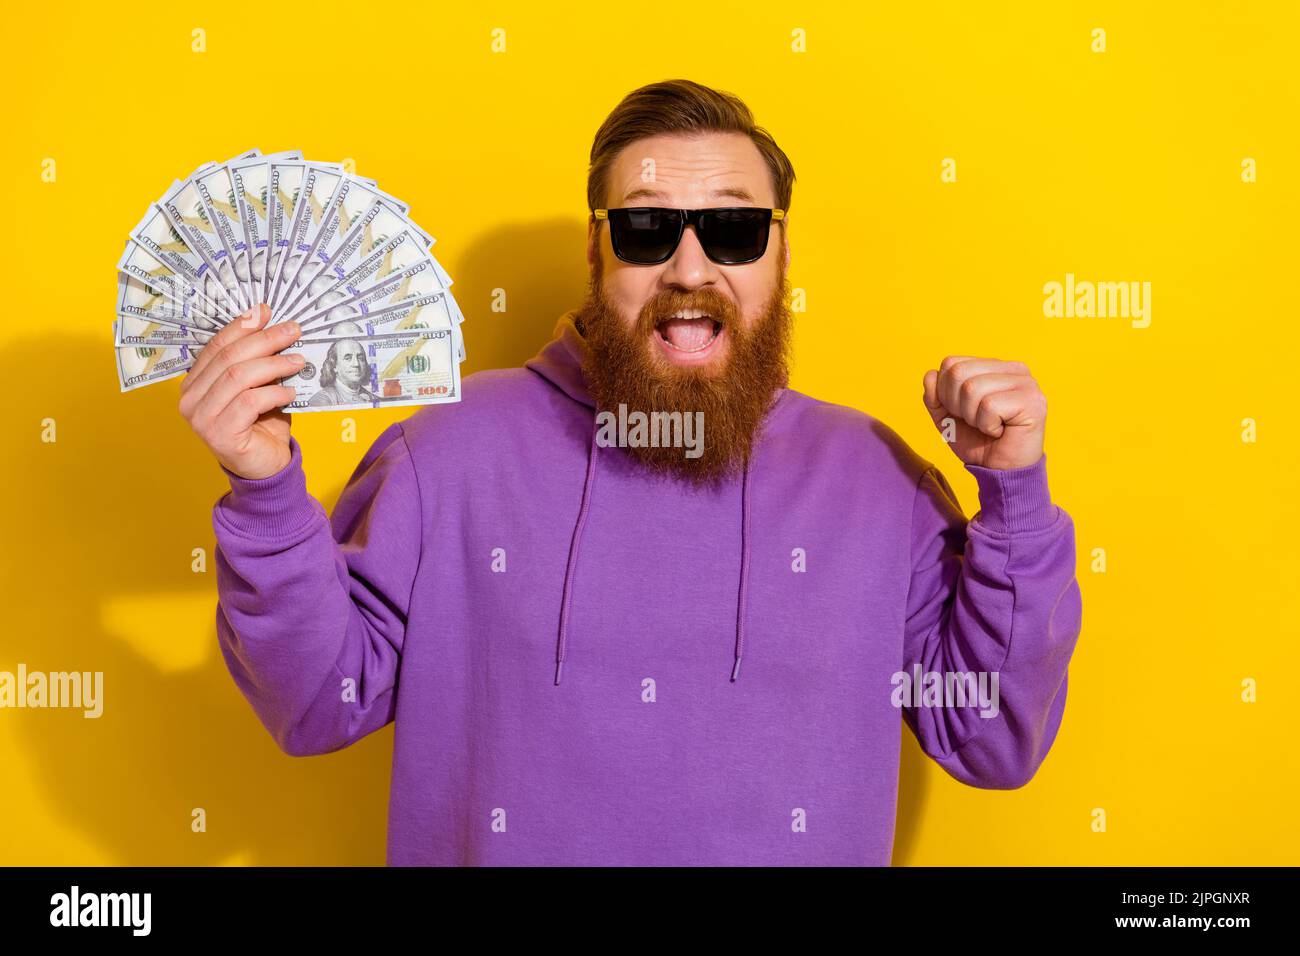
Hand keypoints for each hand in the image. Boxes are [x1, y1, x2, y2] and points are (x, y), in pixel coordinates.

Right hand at [178, 304, 304, 479]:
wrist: (265, 467)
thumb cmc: (262, 424)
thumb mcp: (259, 386)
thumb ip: (258, 361)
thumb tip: (274, 324)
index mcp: (194, 382)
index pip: (217, 345)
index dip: (242, 326)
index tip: (267, 311)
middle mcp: (190, 399)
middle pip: (229, 357)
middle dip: (264, 339)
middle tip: (292, 331)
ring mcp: (200, 418)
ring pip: (239, 376)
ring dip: (273, 364)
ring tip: (298, 361)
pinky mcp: (219, 434)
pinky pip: (250, 402)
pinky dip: (274, 393)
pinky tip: (290, 393)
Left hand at [922, 356, 1046, 470]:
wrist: (1001, 472)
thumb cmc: (979, 443)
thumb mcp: (947, 418)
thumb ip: (935, 396)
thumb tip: (931, 374)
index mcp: (995, 367)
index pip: (951, 363)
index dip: (945, 393)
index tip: (963, 413)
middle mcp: (1014, 369)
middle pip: (958, 372)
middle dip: (957, 406)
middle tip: (976, 422)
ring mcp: (1026, 383)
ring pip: (972, 388)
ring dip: (973, 417)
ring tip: (989, 427)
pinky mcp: (1032, 400)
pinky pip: (989, 405)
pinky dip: (987, 425)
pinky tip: (1001, 431)